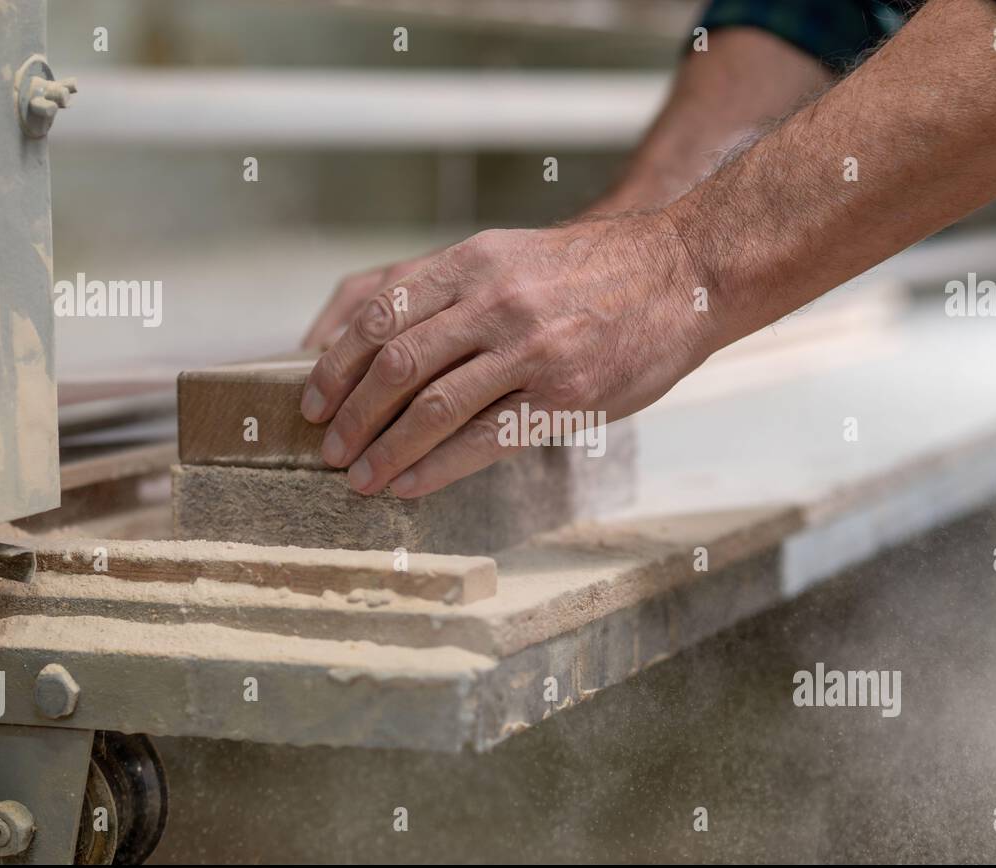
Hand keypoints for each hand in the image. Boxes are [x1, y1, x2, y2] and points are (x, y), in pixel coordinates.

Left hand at [299, 213, 712, 496]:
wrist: (683, 274)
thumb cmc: (595, 271)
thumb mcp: (513, 254)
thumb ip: (451, 290)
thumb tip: (381, 335)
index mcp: (474, 262)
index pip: (379, 314)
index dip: (335, 362)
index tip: (313, 396)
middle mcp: (495, 301)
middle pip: (395, 364)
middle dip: (349, 412)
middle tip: (326, 446)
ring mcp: (530, 350)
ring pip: (432, 407)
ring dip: (384, 448)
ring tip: (357, 477)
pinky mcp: (564, 397)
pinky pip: (483, 440)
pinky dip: (434, 467)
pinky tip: (407, 485)